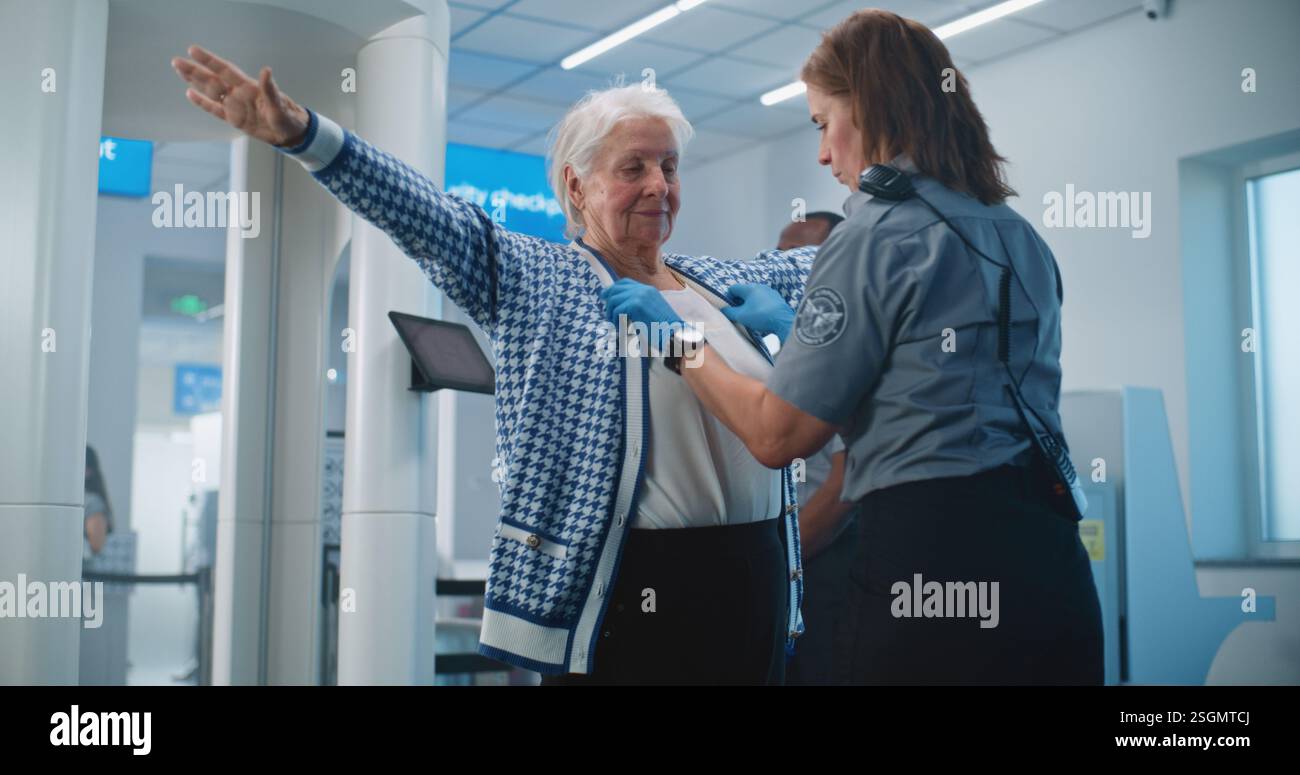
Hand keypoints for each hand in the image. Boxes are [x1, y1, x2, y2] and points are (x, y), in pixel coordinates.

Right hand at [171, 44, 309, 147]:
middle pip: (212, 79)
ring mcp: (235, 106)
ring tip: (179, 70)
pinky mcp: (235, 119)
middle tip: (176, 61)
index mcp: (248, 88)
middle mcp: (238, 94)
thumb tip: (266, 70)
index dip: (210, 61)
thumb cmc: (287, 117)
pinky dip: (203, 103)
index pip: (225, 71)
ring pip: (210, 92)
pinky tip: (190, 94)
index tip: (193, 50)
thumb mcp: (279, 104)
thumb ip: (270, 89)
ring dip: (195, 81)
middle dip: (195, 70)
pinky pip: (215, 109)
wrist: (291, 133)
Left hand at [600, 278, 683, 351]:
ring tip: (617, 325)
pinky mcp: (636, 305)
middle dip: (608, 300)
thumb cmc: (664, 330)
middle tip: (607, 314)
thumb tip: (620, 307)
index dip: (614, 289)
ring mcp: (640, 296)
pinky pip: (617, 311)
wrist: (674, 335)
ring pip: (614, 300)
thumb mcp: (651, 312)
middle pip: (616, 289)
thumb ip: (638, 306)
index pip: (625, 283)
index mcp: (648, 290)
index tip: (606, 297)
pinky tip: (622, 328)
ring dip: (611, 314)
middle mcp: (643, 290)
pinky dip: (616, 321)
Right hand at [721, 283, 793, 341]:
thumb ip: (730, 312)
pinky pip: (764, 301)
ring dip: (750, 305)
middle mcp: (760, 286)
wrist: (783, 321)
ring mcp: (770, 292)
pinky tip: (761, 317)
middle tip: (739, 314)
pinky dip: (760, 307)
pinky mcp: (777, 299)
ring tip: (750, 316)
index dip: (728, 298)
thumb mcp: (741, 316)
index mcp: (750, 288)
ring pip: (755, 296)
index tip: (729, 308)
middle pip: (744, 292)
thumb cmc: (761, 316)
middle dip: (739, 302)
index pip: (733, 288)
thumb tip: (724, 310)